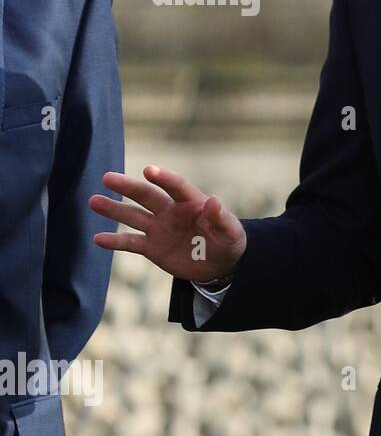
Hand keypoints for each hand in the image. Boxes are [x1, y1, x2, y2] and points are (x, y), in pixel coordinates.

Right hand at [89, 164, 246, 282]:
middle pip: (147, 196)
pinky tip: (98, 238)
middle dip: (128, 187)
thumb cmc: (229, 242)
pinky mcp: (151, 247)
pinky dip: (115, 241)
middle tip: (107, 177)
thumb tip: (214, 201)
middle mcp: (171, 211)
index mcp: (192, 202)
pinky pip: (130, 242)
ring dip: (114, 209)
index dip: (164, 178)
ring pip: (133, 216)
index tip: (148, 170)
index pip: (176, 186)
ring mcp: (158, 228)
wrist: (220, 266)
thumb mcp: (232, 233)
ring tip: (94, 201)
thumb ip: (222, 218)